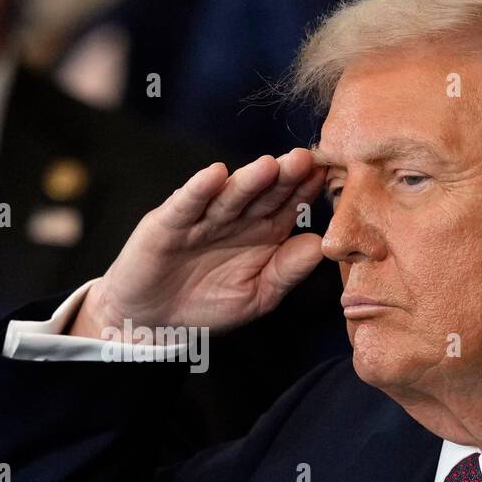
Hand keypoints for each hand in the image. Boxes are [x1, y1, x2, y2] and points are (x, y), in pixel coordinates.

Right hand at [69, 148, 325, 337]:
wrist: (153, 322)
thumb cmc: (208, 306)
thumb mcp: (257, 296)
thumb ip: (286, 271)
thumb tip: (319, 245)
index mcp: (264, 231)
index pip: (289, 205)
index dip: (306, 192)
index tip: (329, 178)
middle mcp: (237, 218)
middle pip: (264, 193)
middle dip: (284, 177)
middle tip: (306, 160)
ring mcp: (203, 217)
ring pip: (230, 196)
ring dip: (248, 180)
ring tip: (269, 166)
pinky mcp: (168, 223)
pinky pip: (186, 204)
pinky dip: (199, 190)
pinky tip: (214, 175)